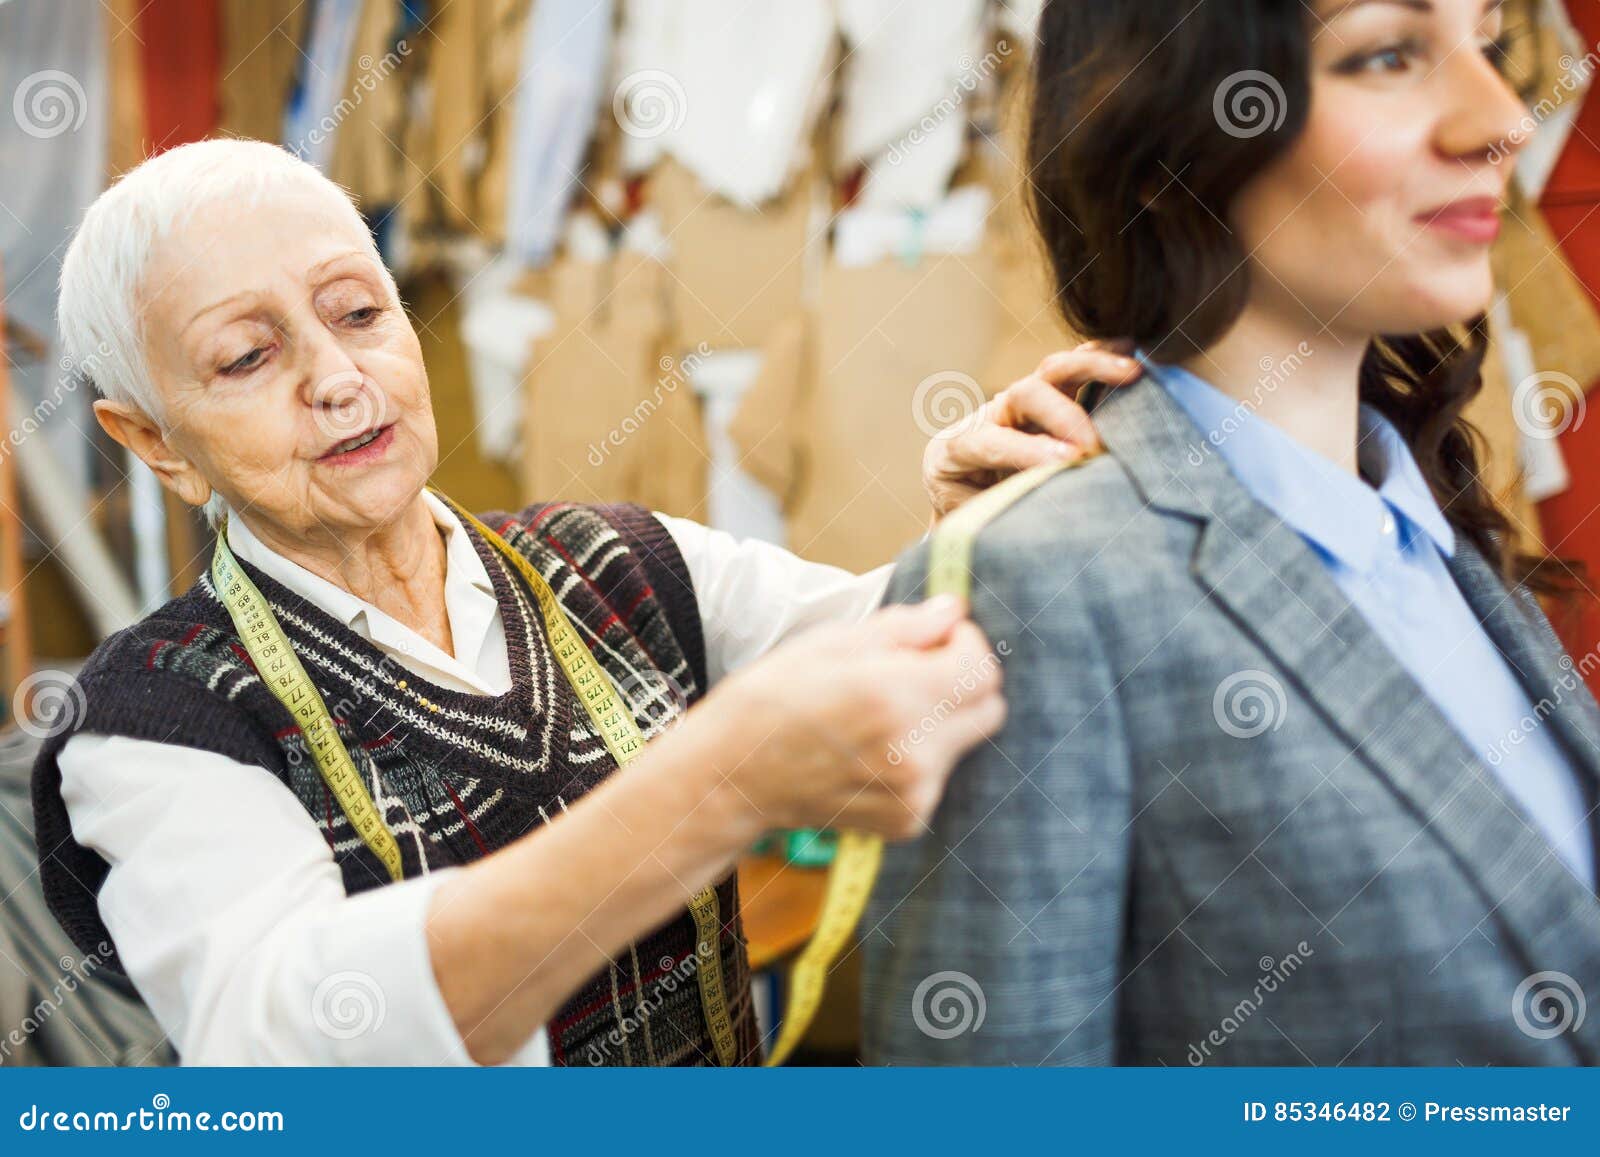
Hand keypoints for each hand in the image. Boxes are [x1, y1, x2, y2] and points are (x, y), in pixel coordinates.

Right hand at [691, 595, 1005, 840]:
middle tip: (920, 670)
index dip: (967, 644)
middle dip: (965, 681)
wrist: (734, 776)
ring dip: (942, 719)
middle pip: (990, 708)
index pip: (983, 669)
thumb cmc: (772, 699)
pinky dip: (921, 755)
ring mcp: (914, 793)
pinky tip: (873, 748)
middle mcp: (913, 752)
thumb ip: (905, 627)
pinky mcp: (907, 820)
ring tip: (883, 713)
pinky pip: (941, 775)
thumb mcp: (831, 642)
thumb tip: (954, 610)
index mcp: (895, 698)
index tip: (940, 638)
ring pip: (965, 741)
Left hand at [923, 340, 1142, 522]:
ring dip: (1093, 368)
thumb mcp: (972, 520)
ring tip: (1133, 373)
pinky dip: (1100, 357)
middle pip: (1024, 394)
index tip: (1068, 461)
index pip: (990, 441)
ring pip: (1052, 371)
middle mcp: (989, 416)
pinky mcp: (1045, 398)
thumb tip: (1042, 510)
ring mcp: (1018, 403)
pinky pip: (1072, 370)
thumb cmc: (968, 514)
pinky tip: (1130, 349)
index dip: (1026, 450)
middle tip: (1093, 446)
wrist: (961, 495)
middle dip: (1062, 416)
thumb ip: (999, 510)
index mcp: (956, 449)